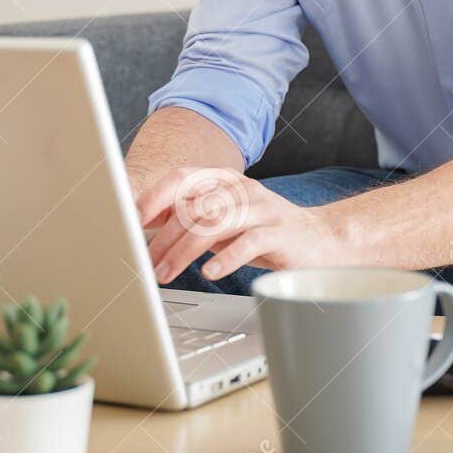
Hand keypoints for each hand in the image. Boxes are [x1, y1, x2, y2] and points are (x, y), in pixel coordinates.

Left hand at [134, 167, 350, 284]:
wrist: (322, 240)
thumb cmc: (267, 233)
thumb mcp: (225, 221)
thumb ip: (192, 218)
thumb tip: (144, 224)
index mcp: (226, 180)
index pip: (184, 178)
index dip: (155, 196)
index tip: (131, 219)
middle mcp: (243, 189)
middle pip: (195, 205)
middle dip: (164, 237)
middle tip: (146, 262)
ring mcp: (263, 209)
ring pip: (216, 222)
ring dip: (184, 251)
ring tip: (166, 274)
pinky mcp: (281, 232)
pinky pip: (249, 242)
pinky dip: (226, 258)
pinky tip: (210, 273)